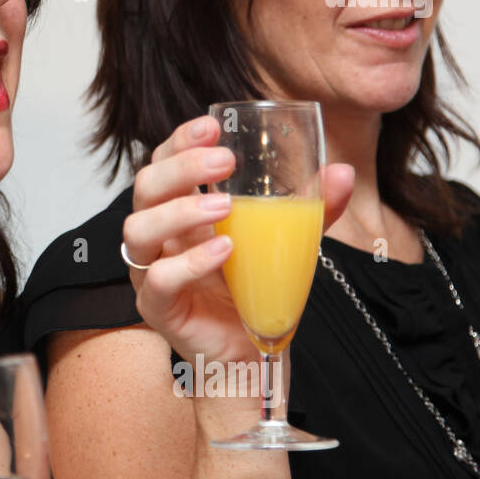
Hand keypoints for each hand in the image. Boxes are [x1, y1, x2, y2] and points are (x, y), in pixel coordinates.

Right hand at [122, 114, 353, 367]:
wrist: (254, 352)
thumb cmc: (258, 288)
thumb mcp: (288, 239)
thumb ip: (311, 207)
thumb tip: (341, 171)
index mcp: (182, 209)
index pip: (165, 162)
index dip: (180, 140)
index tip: (213, 126)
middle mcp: (160, 235)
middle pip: (145, 187)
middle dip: (180, 167)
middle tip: (224, 161)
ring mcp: (152, 270)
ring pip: (138, 228)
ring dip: (179, 211)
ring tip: (224, 206)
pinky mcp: (157, 307)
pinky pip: (158, 280)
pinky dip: (188, 262)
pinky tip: (222, 250)